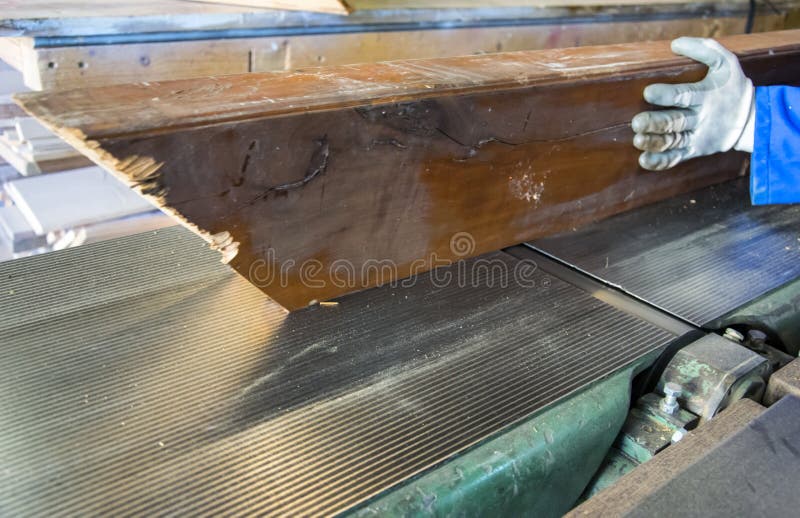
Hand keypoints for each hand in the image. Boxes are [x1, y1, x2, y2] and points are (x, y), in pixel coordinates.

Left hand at [632, 37, 755, 170]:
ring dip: (654, 143)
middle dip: (656, 123)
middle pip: (676, 122)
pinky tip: (644, 160)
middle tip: (636, 122)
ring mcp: (697, 137)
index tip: (648, 92)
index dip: (667, 95)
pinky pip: (677, 158)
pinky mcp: (694, 150)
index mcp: (707, 95)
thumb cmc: (731, 86)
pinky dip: (661, 161)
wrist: (753, 119)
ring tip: (637, 140)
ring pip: (673, 141)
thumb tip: (675, 44)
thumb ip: (704, 49)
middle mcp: (701, 118)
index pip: (685, 95)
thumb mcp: (726, 62)